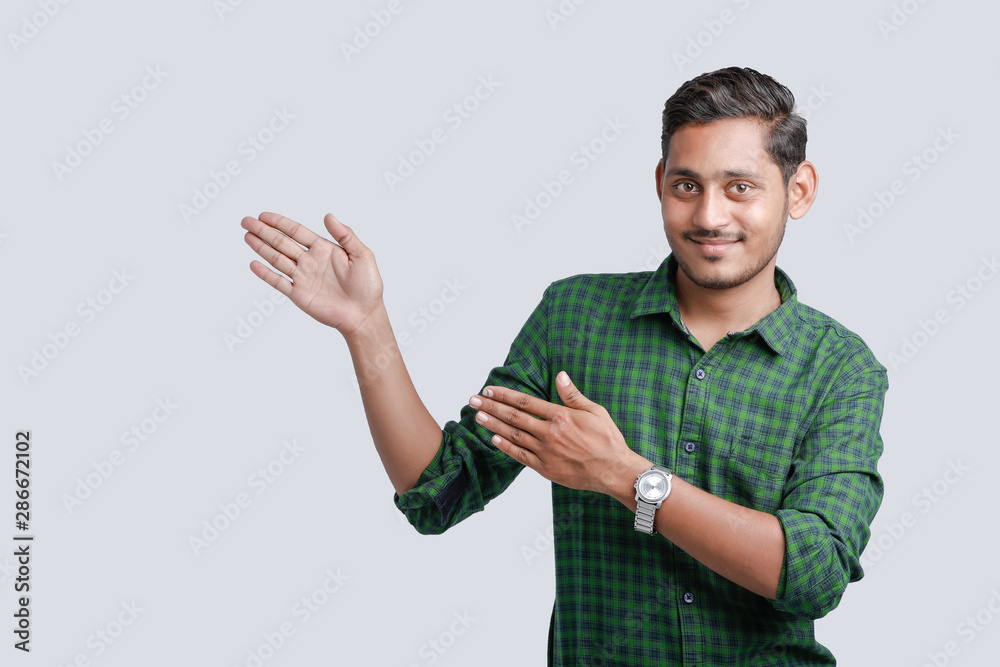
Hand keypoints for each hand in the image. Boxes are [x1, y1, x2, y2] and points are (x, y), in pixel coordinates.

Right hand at [241, 212, 383, 334]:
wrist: (363, 315)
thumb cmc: (368, 286)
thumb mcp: (362, 255)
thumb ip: (345, 235)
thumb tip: (328, 216)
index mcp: (324, 249)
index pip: (297, 232)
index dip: (280, 223)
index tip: (263, 215)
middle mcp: (310, 261)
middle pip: (282, 243)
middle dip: (263, 232)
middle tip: (246, 221)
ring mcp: (303, 278)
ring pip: (277, 259)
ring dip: (261, 248)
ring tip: (246, 236)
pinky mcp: (299, 295)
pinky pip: (279, 282)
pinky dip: (266, 274)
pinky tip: (254, 264)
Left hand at [469, 371, 648, 496]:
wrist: (613, 471)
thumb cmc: (607, 440)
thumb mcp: (595, 411)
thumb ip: (573, 395)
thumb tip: (560, 376)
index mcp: (561, 416)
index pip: (525, 402)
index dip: (505, 395)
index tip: (489, 390)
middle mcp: (550, 433)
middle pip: (514, 417)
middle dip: (492, 407)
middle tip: (474, 400)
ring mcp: (546, 452)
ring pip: (513, 435)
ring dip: (493, 425)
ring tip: (478, 416)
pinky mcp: (546, 468)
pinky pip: (521, 456)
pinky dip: (506, 447)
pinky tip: (494, 439)